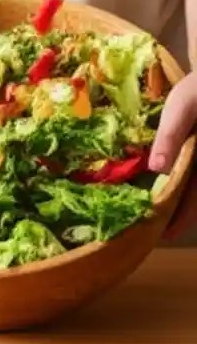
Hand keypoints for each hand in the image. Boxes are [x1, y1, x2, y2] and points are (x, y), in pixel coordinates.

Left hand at [149, 73, 196, 239]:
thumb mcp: (183, 107)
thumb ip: (170, 135)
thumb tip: (157, 168)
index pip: (195, 198)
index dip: (181, 219)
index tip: (164, 236)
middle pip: (196, 198)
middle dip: (178, 217)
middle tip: (152, 234)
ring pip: (194, 190)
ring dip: (181, 204)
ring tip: (155, 218)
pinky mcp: (195, 155)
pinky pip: (191, 178)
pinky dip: (181, 187)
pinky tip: (163, 190)